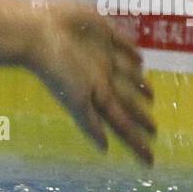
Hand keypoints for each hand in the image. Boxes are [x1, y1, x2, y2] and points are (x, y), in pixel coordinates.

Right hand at [29, 1, 155, 164]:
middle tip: (154, 130)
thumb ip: (89, 122)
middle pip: (127, 102)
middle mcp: (102, 78)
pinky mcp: (102, 32)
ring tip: (151, 95)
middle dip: (140, 116)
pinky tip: (140, 57)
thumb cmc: (55, 68)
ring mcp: (103, 56)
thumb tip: (104, 149)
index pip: (122, 123)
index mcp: (98, 95)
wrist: (38, 32)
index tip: (149, 160)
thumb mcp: (74, 100)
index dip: (136, 139)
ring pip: (129, 74)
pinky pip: (121, 43)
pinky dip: (131, 49)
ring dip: (140, 84)